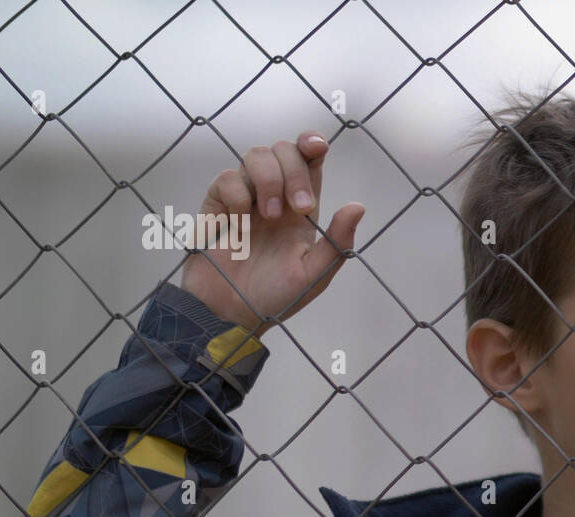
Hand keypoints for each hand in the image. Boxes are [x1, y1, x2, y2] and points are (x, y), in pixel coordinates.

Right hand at [182, 131, 365, 338]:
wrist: (230, 313)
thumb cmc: (274, 297)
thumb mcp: (314, 274)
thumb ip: (337, 241)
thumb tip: (358, 206)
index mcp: (301, 208)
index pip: (308, 161)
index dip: (312, 144)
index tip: (317, 148)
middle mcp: (274, 196)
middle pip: (284, 150)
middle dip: (294, 171)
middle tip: (298, 209)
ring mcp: (244, 197)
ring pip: (256, 155)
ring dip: (268, 180)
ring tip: (269, 216)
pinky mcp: (217, 204)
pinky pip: (227, 177)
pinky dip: (237, 193)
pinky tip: (240, 222)